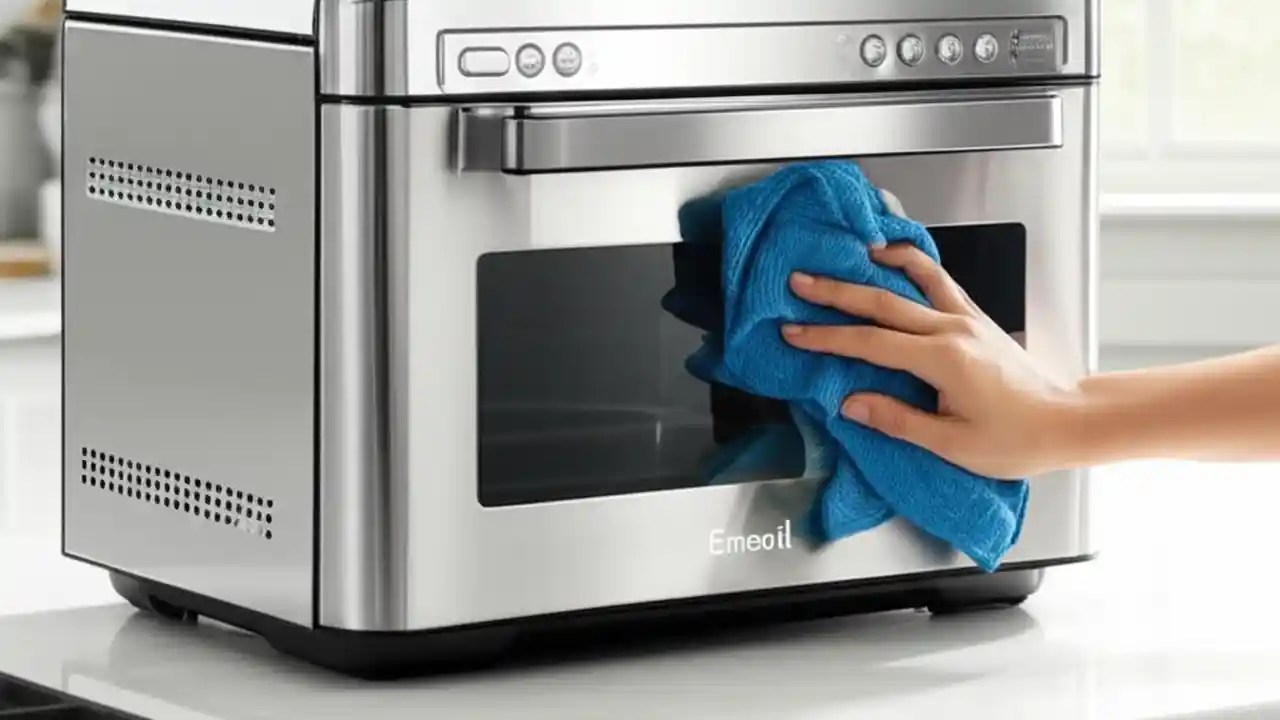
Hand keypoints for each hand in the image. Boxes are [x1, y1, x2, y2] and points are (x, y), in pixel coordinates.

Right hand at [780, 243, 1081, 478]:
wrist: (1067, 421)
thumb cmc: (1018, 438)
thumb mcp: (952, 444)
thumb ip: (897, 419)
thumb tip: (851, 403)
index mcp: (944, 360)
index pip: (870, 343)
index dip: (827, 337)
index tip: (793, 332)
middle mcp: (954, 329)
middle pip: (883, 302)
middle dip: (835, 292)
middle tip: (800, 282)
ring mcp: (967, 319)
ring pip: (915, 277)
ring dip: (878, 263)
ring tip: (851, 251)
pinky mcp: (977, 318)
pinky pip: (940, 280)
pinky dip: (914, 264)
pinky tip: (897, 260)